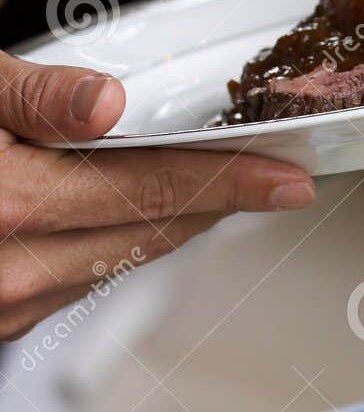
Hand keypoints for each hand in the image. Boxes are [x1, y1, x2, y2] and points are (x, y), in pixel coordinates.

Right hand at [0, 54, 314, 341]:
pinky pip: (83, 279)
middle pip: (152, 234)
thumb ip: (37, 97)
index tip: (287, 179)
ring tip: (217, 186)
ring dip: (173, 223)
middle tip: (275, 176)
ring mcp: (7, 302)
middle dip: (217, 201)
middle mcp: (13, 271)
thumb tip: (106, 102)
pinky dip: (121, 242)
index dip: (230, 181)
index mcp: (10, 205)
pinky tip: (137, 212)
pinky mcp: (3, 314)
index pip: (152, 190)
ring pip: (124, 261)